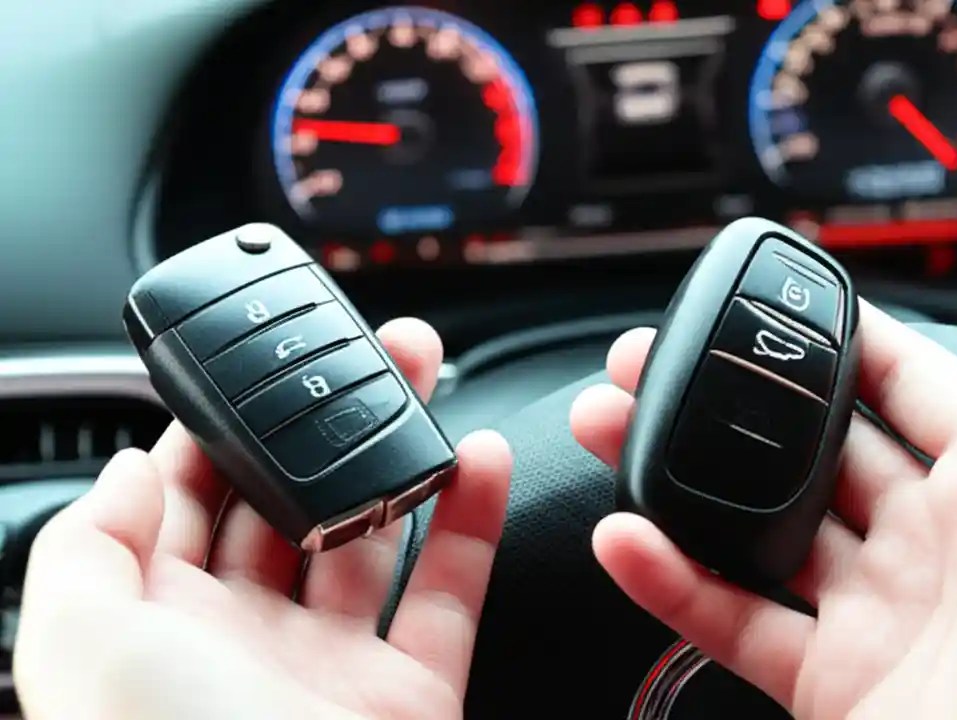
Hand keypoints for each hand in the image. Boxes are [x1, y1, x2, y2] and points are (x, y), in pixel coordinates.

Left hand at [14, 319, 510, 719]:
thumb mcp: (81, 649)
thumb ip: (87, 545)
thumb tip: (130, 468)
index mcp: (155, 631)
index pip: (182, 504)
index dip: (217, 429)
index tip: (255, 365)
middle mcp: (243, 643)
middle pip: (288, 505)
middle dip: (322, 425)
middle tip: (357, 354)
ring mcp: (332, 668)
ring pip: (375, 537)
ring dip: (403, 453)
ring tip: (424, 379)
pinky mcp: (412, 692)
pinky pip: (452, 593)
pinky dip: (476, 523)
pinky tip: (482, 461)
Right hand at [570, 293, 956, 718]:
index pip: (913, 385)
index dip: (842, 341)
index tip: (767, 306)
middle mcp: (937, 544)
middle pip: (813, 449)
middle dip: (737, 401)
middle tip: (660, 365)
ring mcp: (879, 617)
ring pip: (760, 528)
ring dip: (681, 480)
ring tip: (611, 430)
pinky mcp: (834, 687)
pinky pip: (736, 622)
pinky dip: (671, 582)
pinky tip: (626, 542)